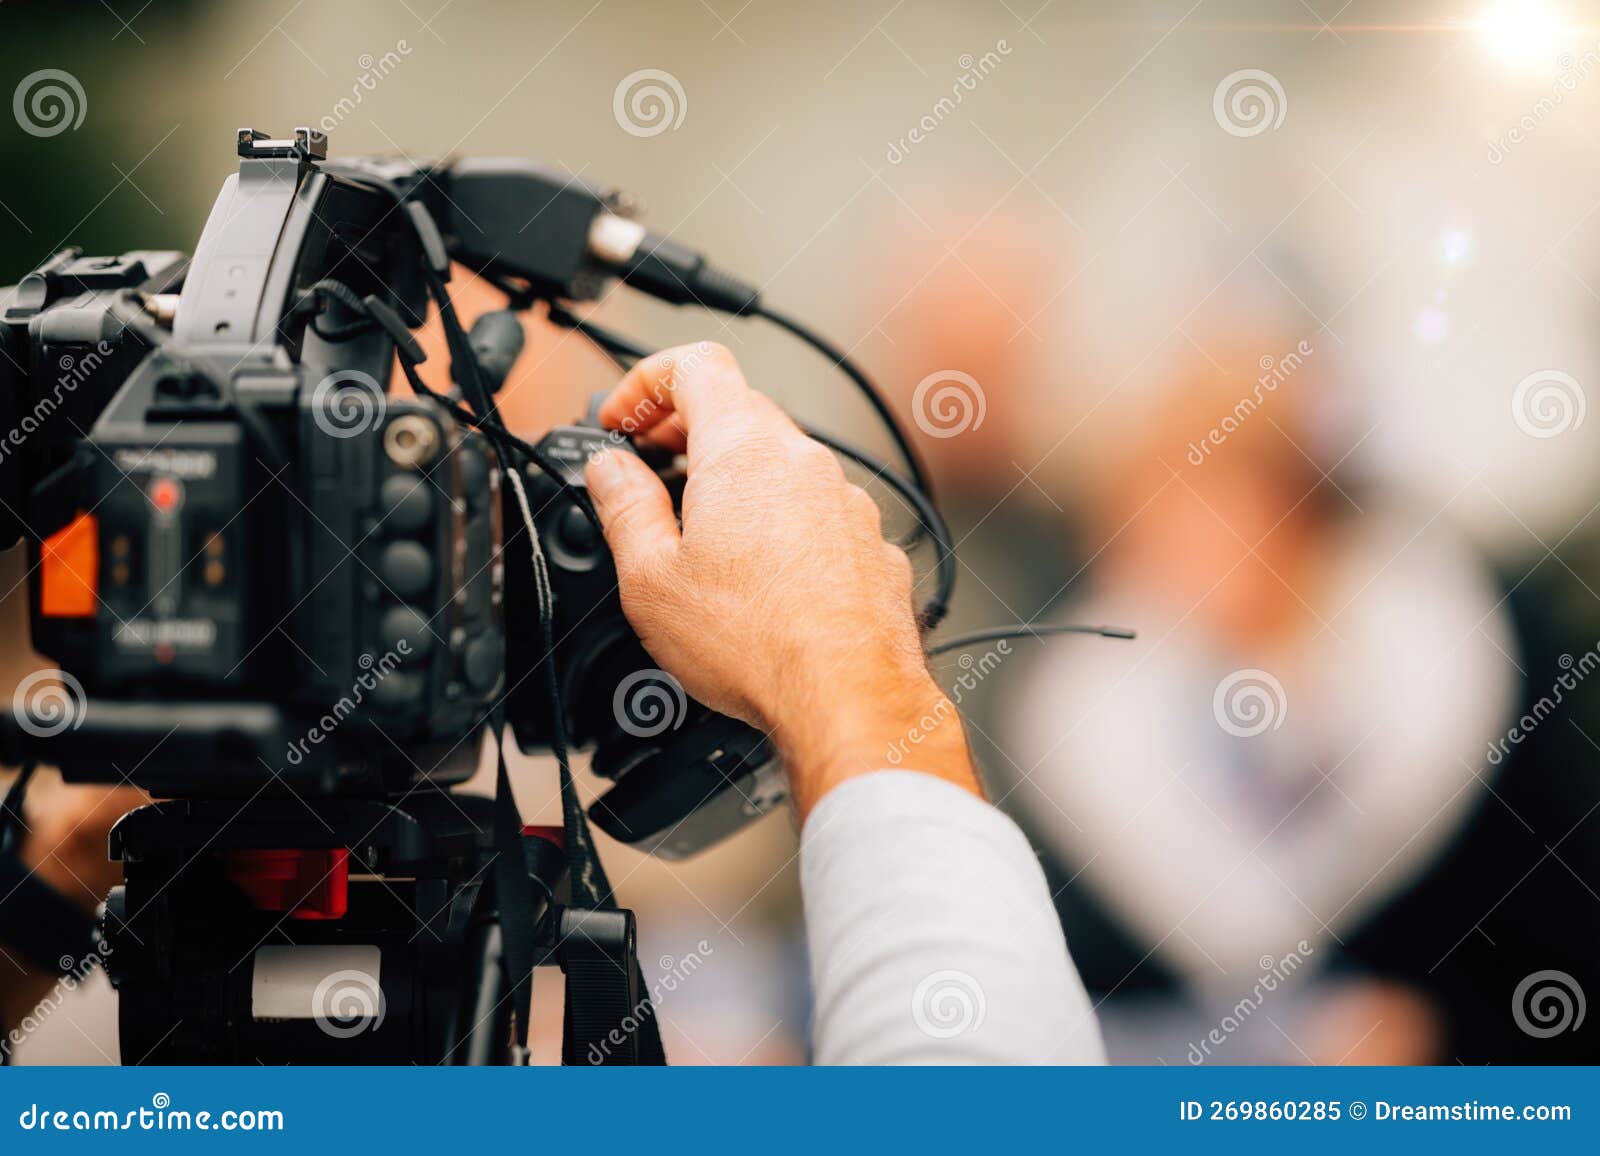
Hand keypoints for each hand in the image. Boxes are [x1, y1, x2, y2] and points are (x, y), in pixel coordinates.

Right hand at [583, 343, 977, 817]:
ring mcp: (846, 501)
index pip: (695, 364)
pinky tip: (762, 575)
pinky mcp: (870, 544)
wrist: (849, 697)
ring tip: (703, 535)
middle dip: (686, 432)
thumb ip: (623, 507)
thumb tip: (609, 470)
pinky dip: (783, 522)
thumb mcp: (652, 578)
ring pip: (784, 464)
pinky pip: (819, 511)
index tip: (624, 420)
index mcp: (743, 452)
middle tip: (651, 473)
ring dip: (737, 481)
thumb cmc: (758, 644)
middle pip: (740, 410)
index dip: (647, 381)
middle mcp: (804, 462)